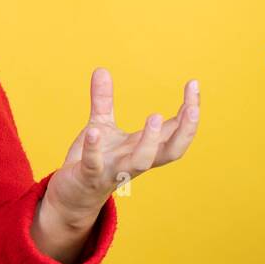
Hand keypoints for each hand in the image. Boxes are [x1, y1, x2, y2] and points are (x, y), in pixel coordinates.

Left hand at [44, 68, 200, 225]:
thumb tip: (101, 69)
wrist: (71, 194)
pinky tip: (93, 130)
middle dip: (185, 131)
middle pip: (171, 151)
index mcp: (142, 147)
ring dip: (150, 142)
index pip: (175, 131)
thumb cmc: (94, 160)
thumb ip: (103, 100)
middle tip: (192, 109)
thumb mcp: (101, 126)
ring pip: (141, 162)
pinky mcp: (89, 176)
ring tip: (155, 116)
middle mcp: (134, 161)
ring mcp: (114, 171)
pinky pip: (94, 165)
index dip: (188, 111)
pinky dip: (95, 150)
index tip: (193, 84)